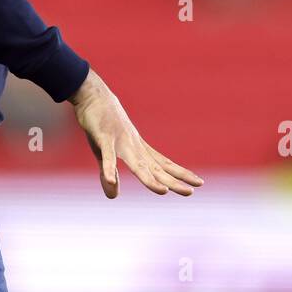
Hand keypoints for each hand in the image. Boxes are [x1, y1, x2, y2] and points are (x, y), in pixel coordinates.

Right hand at [68, 68, 203, 198]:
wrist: (92, 95)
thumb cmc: (100, 124)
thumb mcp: (104, 152)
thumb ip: (109, 174)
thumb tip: (113, 197)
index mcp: (138, 148)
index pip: (163, 164)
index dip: (180, 173)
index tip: (198, 182)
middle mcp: (134, 146)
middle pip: (156, 168)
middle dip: (173, 180)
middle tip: (191, 191)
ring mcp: (120, 141)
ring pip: (137, 164)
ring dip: (149, 179)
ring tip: (163, 191)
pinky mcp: (103, 138)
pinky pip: (108, 156)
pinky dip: (109, 169)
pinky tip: (111, 182)